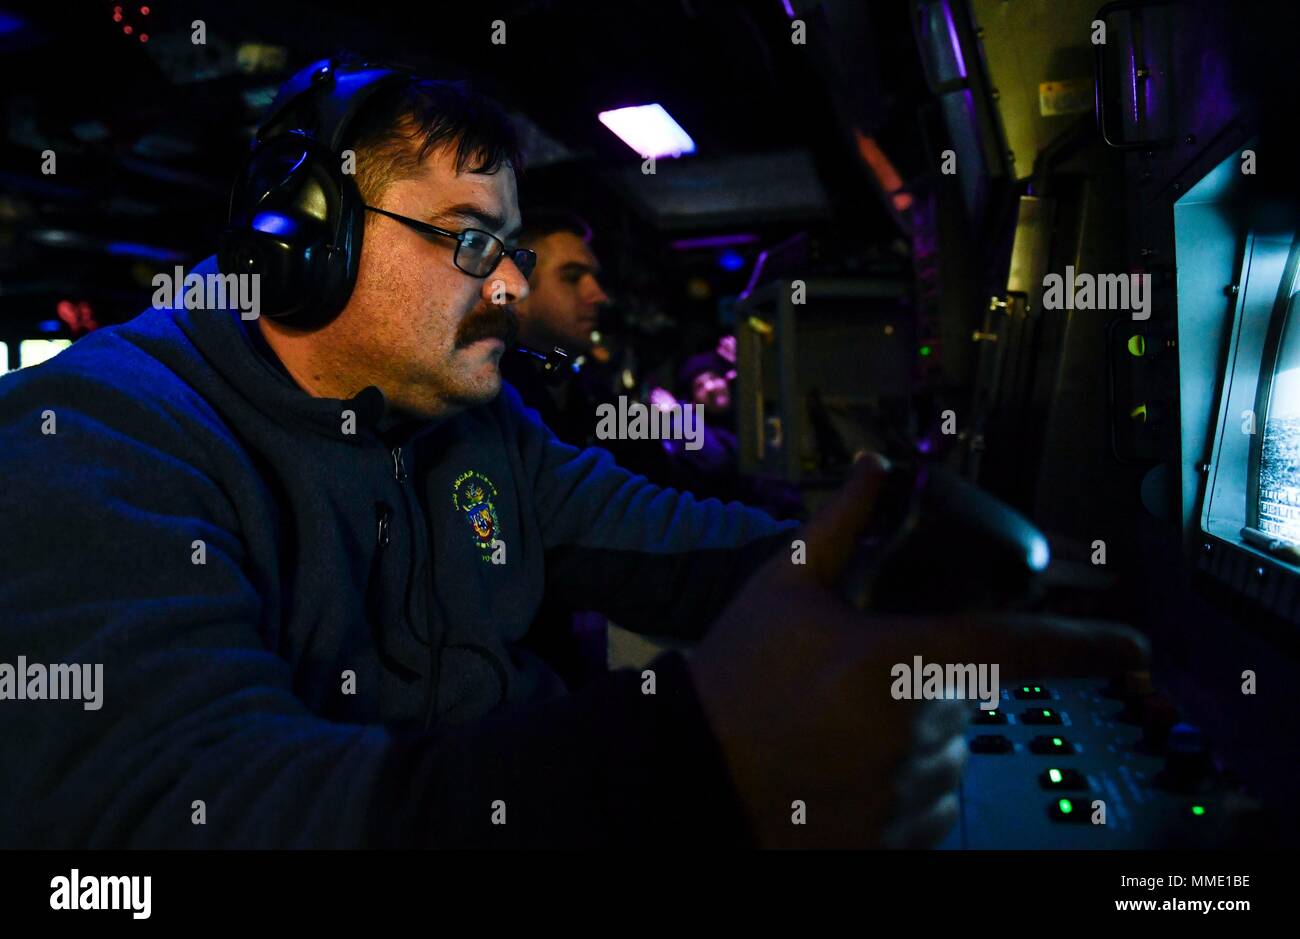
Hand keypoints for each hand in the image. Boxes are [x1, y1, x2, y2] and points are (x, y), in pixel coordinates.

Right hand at [685, 455, 1148, 847]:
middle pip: (968, 700)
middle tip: (862, 677)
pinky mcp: (894, 843)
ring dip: (914, 737)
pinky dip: (902, 785)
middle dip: (932, 683)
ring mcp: (908, 798)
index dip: (1090, 645)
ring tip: (841, 727)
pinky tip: (845, 767)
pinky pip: (929, 805)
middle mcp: (915, 736)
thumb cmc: (735, 679)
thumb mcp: (786, 588)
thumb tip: (872, 470)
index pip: (1020, 649)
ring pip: (948, 755)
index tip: (1136, 647)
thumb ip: (844, 525)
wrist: (687, 770)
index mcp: (899, 664)